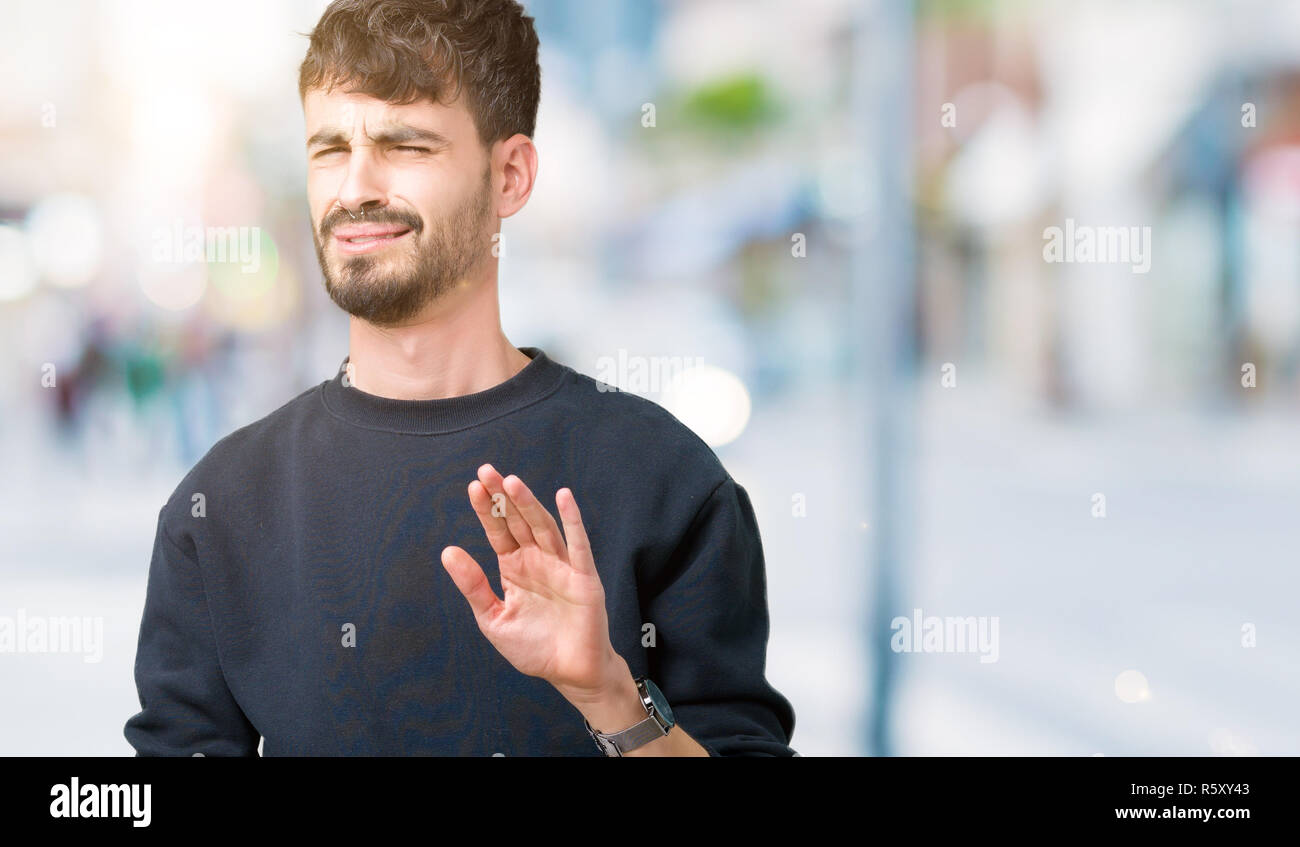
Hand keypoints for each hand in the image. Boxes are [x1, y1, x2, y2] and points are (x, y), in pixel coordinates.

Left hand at [440, 464, 626, 703]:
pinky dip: (572, 520)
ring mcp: (562, 566)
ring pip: (543, 527)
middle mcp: (537, 560)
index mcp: (515, 568)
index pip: (498, 531)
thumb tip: (447, 552)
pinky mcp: (584, 577)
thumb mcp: (493, 618)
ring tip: (511, 482)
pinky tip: (563, 497)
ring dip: (528, 503)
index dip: (485, 509)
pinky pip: (578, 544)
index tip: (472, 486)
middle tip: (486, 471)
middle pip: (518, 521)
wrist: (569, 673)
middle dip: (502, 497)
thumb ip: (473, 585)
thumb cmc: (533, 647)